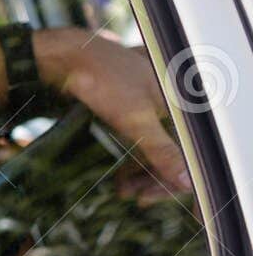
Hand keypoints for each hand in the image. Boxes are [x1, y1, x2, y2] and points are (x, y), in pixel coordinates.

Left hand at [35, 28, 190, 192]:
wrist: (68, 57)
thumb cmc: (103, 80)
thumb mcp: (135, 120)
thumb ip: (162, 151)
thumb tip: (187, 180)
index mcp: (179, 103)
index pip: (186, 151)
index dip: (171, 179)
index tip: (150, 197)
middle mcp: (168, 104)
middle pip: (170, 152)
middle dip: (152, 177)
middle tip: (133, 196)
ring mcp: (149, 106)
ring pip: (152, 148)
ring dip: (140, 171)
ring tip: (122, 189)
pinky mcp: (129, 109)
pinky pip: (138, 141)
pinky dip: (130, 158)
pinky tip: (119, 175)